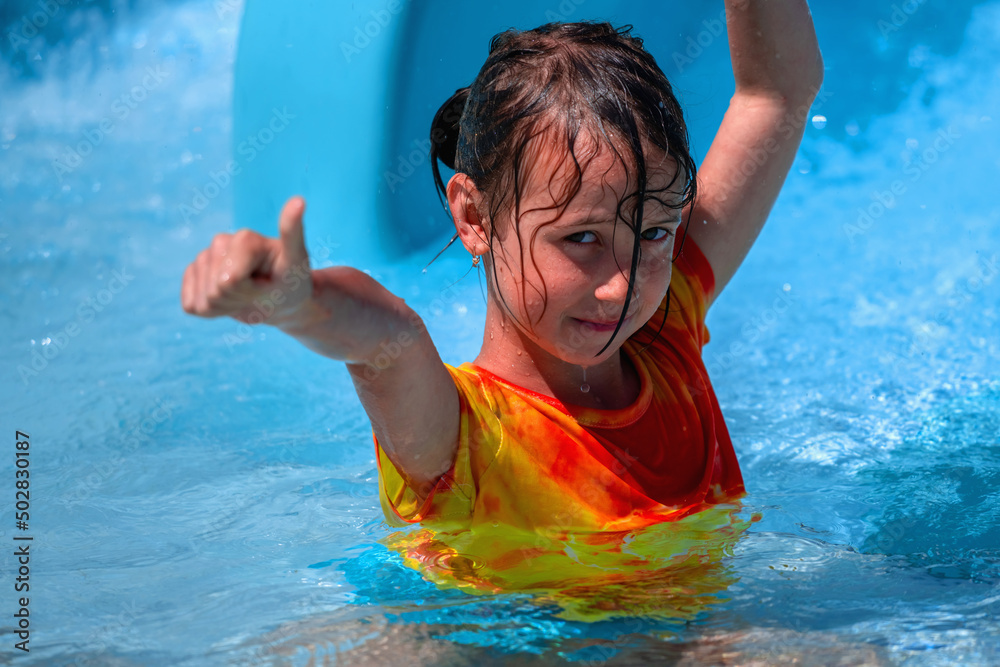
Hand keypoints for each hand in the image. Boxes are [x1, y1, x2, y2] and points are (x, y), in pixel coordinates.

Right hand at [181, 196, 313, 325]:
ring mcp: (203, 258)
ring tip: (247, 295)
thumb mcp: (298, 263)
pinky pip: (191, 305)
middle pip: (216, 292)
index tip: (270, 282)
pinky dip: (211, 312)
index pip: (230, 281)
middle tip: (259, 293)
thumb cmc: (291, 282)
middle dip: (239, 300)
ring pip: (204, 301)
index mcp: (244, 237)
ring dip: (227, 307)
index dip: (249, 292)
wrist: (279, 302)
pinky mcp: (192, 276)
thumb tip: (299, 200)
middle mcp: (220, 242)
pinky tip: (229, 300)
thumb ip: (292, 234)